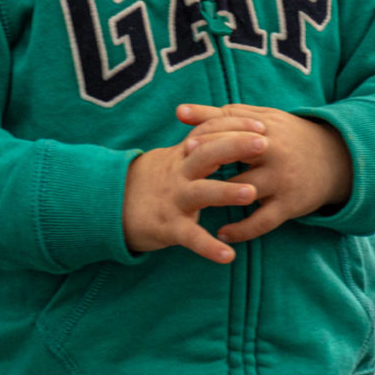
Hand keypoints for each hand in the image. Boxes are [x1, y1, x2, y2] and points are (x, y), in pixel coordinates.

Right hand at [121, 110, 267, 263]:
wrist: (111, 205)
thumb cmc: (157, 179)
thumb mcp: (177, 156)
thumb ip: (201, 141)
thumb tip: (231, 117)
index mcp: (184, 155)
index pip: (209, 132)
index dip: (234, 127)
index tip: (262, 125)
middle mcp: (179, 173)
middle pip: (207, 154)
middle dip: (235, 147)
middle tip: (263, 144)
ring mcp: (174, 199)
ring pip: (201, 192)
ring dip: (226, 192)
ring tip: (252, 194)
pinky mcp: (168, 227)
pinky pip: (190, 237)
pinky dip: (208, 247)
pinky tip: (228, 256)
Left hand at [178, 103, 352, 244]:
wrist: (335, 159)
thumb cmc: (287, 137)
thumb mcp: (261, 119)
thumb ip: (221, 115)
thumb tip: (179, 111)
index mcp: (266, 128)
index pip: (233, 127)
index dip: (209, 136)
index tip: (186, 147)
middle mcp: (275, 152)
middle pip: (238, 152)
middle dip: (212, 160)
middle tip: (188, 174)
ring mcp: (282, 179)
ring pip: (247, 189)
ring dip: (221, 199)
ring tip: (197, 208)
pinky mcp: (290, 205)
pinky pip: (262, 221)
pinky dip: (241, 230)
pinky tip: (223, 234)